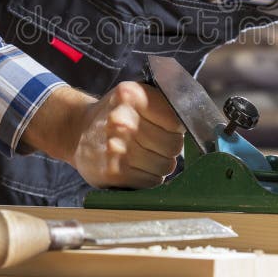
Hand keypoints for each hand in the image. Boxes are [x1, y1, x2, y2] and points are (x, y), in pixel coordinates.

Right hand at [28, 82, 184, 188]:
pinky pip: (151, 181)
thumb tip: (200, 123)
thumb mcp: (134, 96)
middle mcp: (121, 119)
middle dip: (169, 148)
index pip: (177, 120)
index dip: (176, 128)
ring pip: (165, 166)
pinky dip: (148, 178)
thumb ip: (163, 103)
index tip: (167, 128)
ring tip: (143, 155)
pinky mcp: (113, 172)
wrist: (77, 131)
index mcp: (130, 95)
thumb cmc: (114, 114)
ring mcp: (116, 147)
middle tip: (154, 143)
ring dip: (159, 164)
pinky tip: (134, 167)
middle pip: (173, 145)